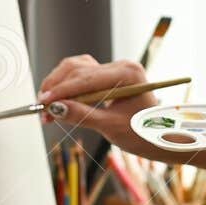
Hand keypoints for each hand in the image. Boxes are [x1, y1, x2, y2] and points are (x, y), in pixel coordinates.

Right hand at [38, 56, 205, 169]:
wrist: (163, 138)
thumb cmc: (145, 134)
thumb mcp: (112, 128)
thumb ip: (82, 116)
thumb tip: (55, 108)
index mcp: (127, 74)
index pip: (86, 78)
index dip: (62, 91)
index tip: (43, 103)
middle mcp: (120, 66)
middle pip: (78, 69)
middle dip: (58, 90)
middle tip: (42, 111)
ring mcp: (114, 69)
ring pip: (76, 69)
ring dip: (60, 87)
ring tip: (48, 110)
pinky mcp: (108, 77)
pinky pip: (82, 76)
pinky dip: (68, 88)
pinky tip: (59, 103)